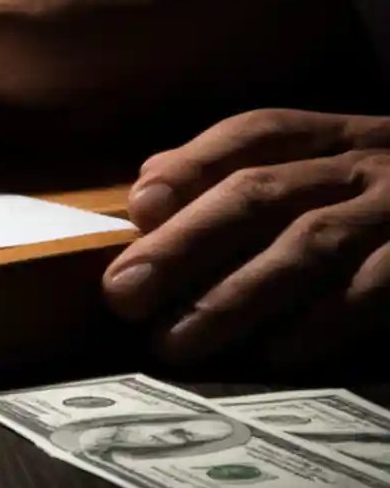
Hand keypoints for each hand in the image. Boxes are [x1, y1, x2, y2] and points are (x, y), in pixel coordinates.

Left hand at [103, 108, 389, 368]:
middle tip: (123, 294)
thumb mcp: (337, 170)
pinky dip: (322, 322)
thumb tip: (150, 187)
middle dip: (185, 244)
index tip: (138, 205)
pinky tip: (274, 354)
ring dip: (234, 296)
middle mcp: (370, 162)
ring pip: (308, 244)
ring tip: (176, 341)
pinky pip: (377, 289)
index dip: (192, 165)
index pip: (255, 133)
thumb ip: (251, 173)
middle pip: (261, 192)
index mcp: (339, 136)